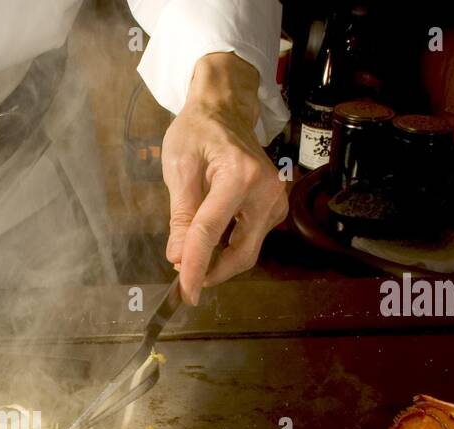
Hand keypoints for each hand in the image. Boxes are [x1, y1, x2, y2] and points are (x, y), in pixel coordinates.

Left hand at [161, 53, 287, 302]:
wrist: (224, 110)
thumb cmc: (197, 132)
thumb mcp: (179, 169)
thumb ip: (180, 216)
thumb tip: (178, 257)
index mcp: (240, 175)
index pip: (211, 232)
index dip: (195, 266)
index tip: (184, 293)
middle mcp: (267, 190)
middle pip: (241, 253)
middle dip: (212, 273)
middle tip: (185, 285)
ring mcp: (275, 200)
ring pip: (247, 251)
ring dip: (219, 264)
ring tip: (190, 262)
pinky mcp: (274, 207)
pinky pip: (250, 240)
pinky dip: (227, 250)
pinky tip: (207, 247)